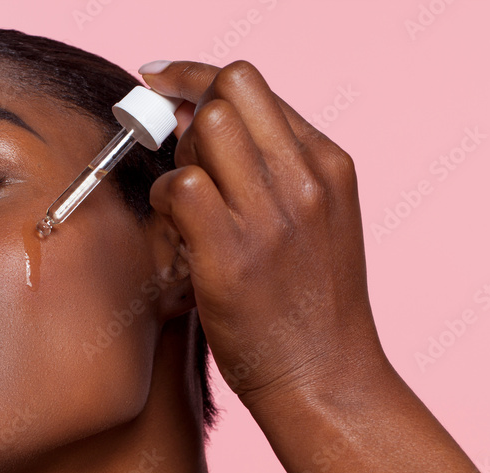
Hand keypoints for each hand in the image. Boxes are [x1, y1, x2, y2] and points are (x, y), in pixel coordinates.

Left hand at [143, 60, 387, 410]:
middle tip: (177, 157)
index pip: (252, 85)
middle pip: (226, 92)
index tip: (161, 81)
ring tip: (186, 207)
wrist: (327, 378)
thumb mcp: (315, 222)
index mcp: (327, 164)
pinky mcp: (232, 254)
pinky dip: (165, 200)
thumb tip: (198, 124)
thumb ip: (272, 170)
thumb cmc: (309, 307)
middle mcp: (305, 179)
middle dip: (186, 112)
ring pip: (204, 129)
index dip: (196, 77)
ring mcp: (271, 215)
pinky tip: (177, 233)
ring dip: (177, 158)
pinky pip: (179, 187)